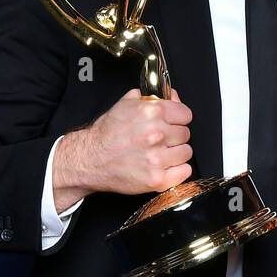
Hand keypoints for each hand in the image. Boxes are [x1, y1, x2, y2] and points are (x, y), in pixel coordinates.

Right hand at [52, 88, 192, 208]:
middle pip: (185, 134)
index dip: (178, 118)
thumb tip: (174, 97)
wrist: (90, 159)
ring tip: (159, 153)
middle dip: (174, 136)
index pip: (186, 114)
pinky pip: (185, 171)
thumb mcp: (126, 105)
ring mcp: (157, 158)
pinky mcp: (156, 179)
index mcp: (151, 112)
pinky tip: (164, 166)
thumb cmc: (107, 134)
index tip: (172, 123)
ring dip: (175, 153)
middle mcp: (156, 134)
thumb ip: (153, 97)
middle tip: (160, 140)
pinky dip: (178, 170)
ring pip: (186, 152)